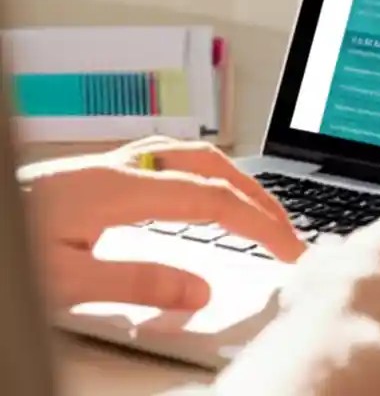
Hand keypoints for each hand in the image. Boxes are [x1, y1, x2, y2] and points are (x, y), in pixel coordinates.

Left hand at [18, 136, 304, 310]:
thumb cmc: (13, 250)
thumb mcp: (67, 281)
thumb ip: (138, 282)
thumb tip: (197, 289)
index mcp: (119, 189)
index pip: (213, 200)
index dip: (259, 224)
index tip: (287, 249)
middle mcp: (120, 167)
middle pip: (212, 167)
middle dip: (258, 197)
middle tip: (286, 232)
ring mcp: (109, 165)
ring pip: (192, 155)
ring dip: (234, 180)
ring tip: (258, 210)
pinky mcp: (97, 173)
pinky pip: (171, 158)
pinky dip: (204, 173)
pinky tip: (202, 190)